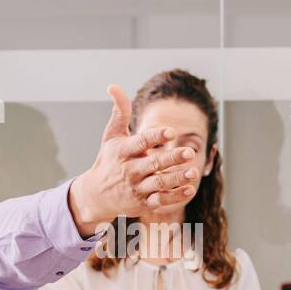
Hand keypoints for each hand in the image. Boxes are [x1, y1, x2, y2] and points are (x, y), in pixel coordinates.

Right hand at [67, 85, 198, 234]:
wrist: (96, 195)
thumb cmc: (108, 160)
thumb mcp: (111, 136)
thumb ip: (119, 112)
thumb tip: (114, 86)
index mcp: (123, 151)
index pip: (141, 142)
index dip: (156, 137)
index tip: (170, 131)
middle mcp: (130, 170)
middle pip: (153, 164)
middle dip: (172, 158)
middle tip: (189, 152)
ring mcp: (136, 188)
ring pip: (159, 184)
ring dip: (177, 179)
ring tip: (194, 171)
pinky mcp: (143, 203)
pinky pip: (161, 201)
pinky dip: (175, 197)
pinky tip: (190, 189)